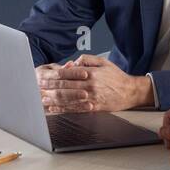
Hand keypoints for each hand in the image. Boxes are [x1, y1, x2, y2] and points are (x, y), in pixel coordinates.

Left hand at [36, 55, 151, 113]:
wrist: (130, 91)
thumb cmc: (117, 76)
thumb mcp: (103, 62)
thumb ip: (87, 60)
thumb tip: (73, 63)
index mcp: (91, 74)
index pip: (68, 74)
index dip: (55, 75)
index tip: (45, 76)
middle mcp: (90, 86)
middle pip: (65, 87)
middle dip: (50, 87)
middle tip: (39, 87)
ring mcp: (91, 98)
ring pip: (68, 99)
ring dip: (54, 100)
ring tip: (44, 99)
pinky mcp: (93, 108)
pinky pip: (75, 109)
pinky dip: (63, 109)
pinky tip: (56, 109)